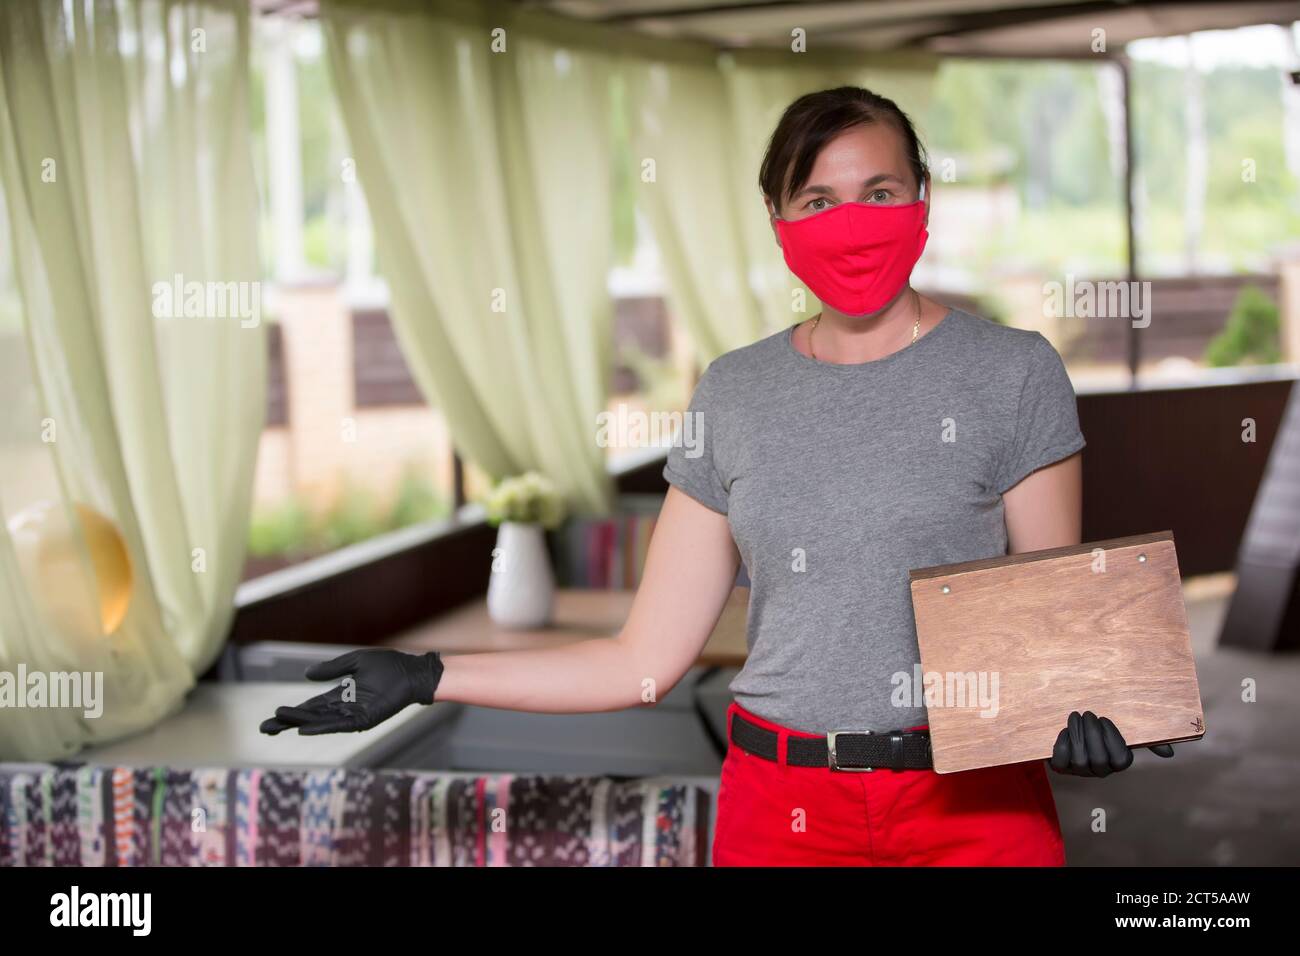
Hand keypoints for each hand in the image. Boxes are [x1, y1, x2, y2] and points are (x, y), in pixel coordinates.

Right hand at [259, 649, 443, 735]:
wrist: (413, 672)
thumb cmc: (389, 666)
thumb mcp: (355, 662)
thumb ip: (332, 669)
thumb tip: (307, 674)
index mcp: (341, 695)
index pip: (311, 706)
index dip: (292, 712)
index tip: (272, 716)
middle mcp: (344, 707)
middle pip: (311, 717)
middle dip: (288, 722)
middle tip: (265, 727)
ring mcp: (354, 715)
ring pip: (321, 721)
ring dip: (300, 723)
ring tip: (280, 721)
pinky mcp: (365, 718)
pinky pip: (341, 725)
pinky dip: (322, 727)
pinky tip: (305, 729)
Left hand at [1048, 710, 1174, 776]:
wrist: (1075, 726)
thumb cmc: (1103, 727)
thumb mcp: (1127, 729)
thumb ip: (1149, 739)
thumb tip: (1169, 753)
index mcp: (1118, 761)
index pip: (1121, 760)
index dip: (1112, 738)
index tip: (1104, 718)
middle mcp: (1101, 770)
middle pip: (1099, 760)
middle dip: (1092, 735)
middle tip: (1088, 713)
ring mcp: (1080, 770)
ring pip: (1079, 760)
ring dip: (1077, 735)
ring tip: (1075, 717)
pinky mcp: (1062, 767)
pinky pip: (1061, 762)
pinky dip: (1062, 745)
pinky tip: (1064, 731)